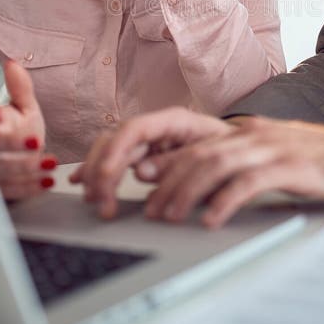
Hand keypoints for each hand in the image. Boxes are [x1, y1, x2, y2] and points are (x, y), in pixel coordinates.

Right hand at [0, 60, 55, 200]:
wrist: (26, 160)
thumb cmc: (22, 131)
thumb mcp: (25, 108)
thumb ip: (20, 88)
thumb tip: (13, 63)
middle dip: (9, 144)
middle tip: (35, 142)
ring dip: (25, 168)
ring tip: (50, 163)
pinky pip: (10, 191)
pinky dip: (30, 187)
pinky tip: (48, 181)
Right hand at [69, 107, 231, 218]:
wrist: (243, 149)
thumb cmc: (230, 150)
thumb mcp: (213, 156)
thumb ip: (177, 163)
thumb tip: (141, 172)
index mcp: (174, 120)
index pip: (135, 129)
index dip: (116, 151)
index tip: (106, 176)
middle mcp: (156, 127)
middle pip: (116, 141)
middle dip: (102, 172)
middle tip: (101, 203)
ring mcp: (147, 140)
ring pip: (109, 150)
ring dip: (96, 175)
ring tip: (94, 200)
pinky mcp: (143, 155)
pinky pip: (113, 158)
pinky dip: (96, 171)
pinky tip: (81, 182)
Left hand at [134, 116, 323, 226]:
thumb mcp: (278, 156)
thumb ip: (246, 164)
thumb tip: (211, 185)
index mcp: (249, 130)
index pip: (196, 142)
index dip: (165, 161)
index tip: (141, 181)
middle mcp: (256, 133)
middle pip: (199, 153)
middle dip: (168, 181)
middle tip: (151, 210)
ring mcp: (274, 147)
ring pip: (216, 164)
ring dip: (187, 191)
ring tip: (171, 216)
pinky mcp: (293, 167)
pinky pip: (249, 182)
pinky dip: (224, 201)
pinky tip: (211, 220)